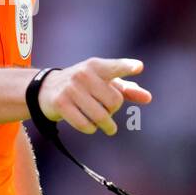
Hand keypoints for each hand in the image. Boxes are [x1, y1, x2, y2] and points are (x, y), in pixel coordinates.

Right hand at [37, 58, 151, 134]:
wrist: (47, 89)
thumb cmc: (84, 85)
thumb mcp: (104, 82)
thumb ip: (127, 89)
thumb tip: (148, 98)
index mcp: (96, 66)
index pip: (115, 68)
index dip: (127, 67)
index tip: (138, 67)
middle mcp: (83, 74)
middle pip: (114, 102)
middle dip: (113, 110)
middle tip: (108, 110)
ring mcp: (71, 88)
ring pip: (100, 116)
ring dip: (106, 124)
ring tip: (108, 126)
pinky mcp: (61, 103)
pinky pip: (85, 125)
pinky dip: (91, 129)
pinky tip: (91, 126)